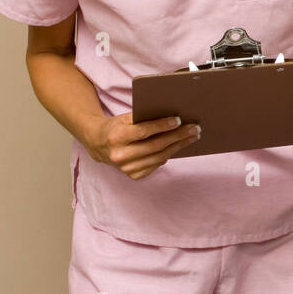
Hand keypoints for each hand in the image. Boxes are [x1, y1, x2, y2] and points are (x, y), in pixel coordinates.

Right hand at [84, 113, 201, 179]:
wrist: (97, 144)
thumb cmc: (116, 127)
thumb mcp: (124, 118)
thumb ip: (143, 118)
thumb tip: (171, 118)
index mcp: (116, 137)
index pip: (143, 132)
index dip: (162, 126)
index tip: (178, 120)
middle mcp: (120, 155)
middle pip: (155, 146)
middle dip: (178, 136)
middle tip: (195, 128)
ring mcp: (126, 168)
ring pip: (159, 157)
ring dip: (179, 146)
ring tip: (192, 137)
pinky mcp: (133, 175)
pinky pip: (156, 165)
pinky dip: (169, 155)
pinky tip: (179, 146)